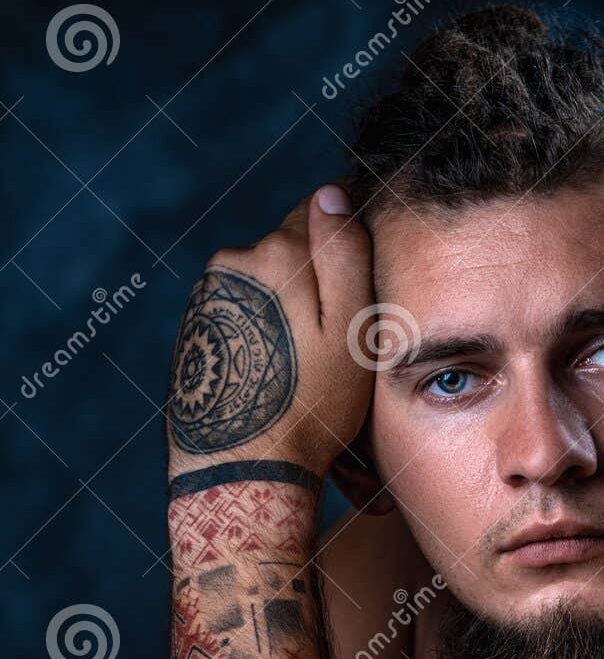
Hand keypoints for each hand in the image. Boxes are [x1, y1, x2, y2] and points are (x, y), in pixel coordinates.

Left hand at [167, 185, 372, 478]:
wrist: (242, 466)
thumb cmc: (309, 404)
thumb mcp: (349, 331)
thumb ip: (344, 253)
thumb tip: (331, 192)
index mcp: (276, 252)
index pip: (320, 215)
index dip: (345, 253)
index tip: (355, 300)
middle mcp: (233, 262)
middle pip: (289, 253)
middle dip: (311, 286)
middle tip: (331, 348)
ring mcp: (207, 296)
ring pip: (264, 286)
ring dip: (283, 313)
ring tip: (300, 369)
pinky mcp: (194, 329)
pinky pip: (240, 315)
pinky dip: (258, 335)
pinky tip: (270, 376)